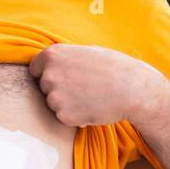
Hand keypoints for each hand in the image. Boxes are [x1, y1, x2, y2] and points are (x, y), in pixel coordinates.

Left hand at [28, 43, 169, 128]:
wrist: (134, 89)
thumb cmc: (115, 67)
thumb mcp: (87, 51)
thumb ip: (66, 57)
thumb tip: (54, 60)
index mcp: (52, 55)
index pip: (35, 69)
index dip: (48, 75)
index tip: (63, 79)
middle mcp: (49, 74)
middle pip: (44, 87)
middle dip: (59, 90)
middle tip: (83, 88)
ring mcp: (54, 96)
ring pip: (53, 103)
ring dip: (67, 104)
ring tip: (90, 97)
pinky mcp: (64, 115)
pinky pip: (64, 117)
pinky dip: (75, 116)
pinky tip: (92, 107)